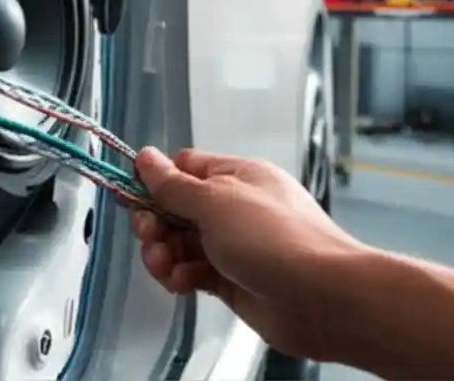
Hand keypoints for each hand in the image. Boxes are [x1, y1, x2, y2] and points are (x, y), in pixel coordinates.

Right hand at [130, 147, 365, 359]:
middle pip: (176, 209)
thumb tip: (146, 157)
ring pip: (181, 244)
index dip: (154, 180)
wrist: (323, 297)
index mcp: (237, 176)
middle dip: (154, 223)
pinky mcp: (232, 280)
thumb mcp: (216, 200)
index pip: (184, 168)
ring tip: (166, 266)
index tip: (131, 194)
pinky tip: (183, 283)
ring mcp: (234, 246)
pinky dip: (180, 277)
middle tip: (150, 236)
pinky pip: (193, 273)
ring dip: (163, 254)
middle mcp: (235, 208)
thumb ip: (174, 184)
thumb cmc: (279, 238)